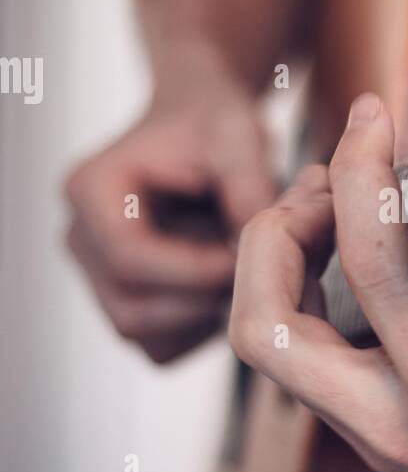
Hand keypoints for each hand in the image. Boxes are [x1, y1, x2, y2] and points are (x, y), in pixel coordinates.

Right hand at [65, 76, 275, 361]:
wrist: (201, 129)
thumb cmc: (216, 125)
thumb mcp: (240, 138)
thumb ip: (251, 189)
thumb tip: (262, 252)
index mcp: (90, 191)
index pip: (128, 257)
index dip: (194, 270)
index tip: (246, 259)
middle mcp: (80, 240)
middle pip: (131, 308)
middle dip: (202, 300)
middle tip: (257, 275)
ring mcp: (96, 278)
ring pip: (145, 335)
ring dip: (204, 318)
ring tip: (243, 273)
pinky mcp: (124, 304)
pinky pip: (160, 346)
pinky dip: (201, 330)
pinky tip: (228, 287)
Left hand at [229, 93, 407, 471]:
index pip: (370, 264)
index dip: (357, 169)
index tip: (370, 120)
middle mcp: (407, 435)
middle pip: (264, 331)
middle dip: (273, 234)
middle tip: (321, 181)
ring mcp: (395, 449)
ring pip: (281, 355)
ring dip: (287, 267)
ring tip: (332, 206)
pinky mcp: (400, 446)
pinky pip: (320, 369)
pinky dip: (317, 301)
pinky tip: (359, 258)